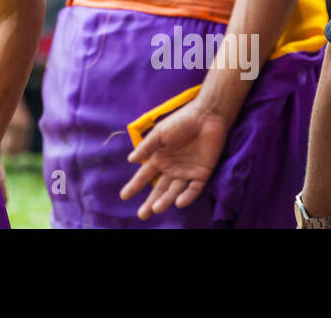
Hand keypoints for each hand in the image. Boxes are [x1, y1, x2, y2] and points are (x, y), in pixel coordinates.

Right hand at [119, 98, 229, 219]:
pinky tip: (179, 202)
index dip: (134, 186)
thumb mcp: (159, 133)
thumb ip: (146, 147)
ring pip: (174, 192)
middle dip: (151, 202)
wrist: (206, 116)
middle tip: (142, 215)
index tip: (124, 196)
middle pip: (159, 189)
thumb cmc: (181, 122)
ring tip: (156, 209)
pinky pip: (193, 189)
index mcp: (160, 159)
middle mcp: (172, 169)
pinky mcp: (202, 174)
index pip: (144, 176)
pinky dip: (187, 196)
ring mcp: (187, 172)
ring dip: (165, 201)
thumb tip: (130, 160)